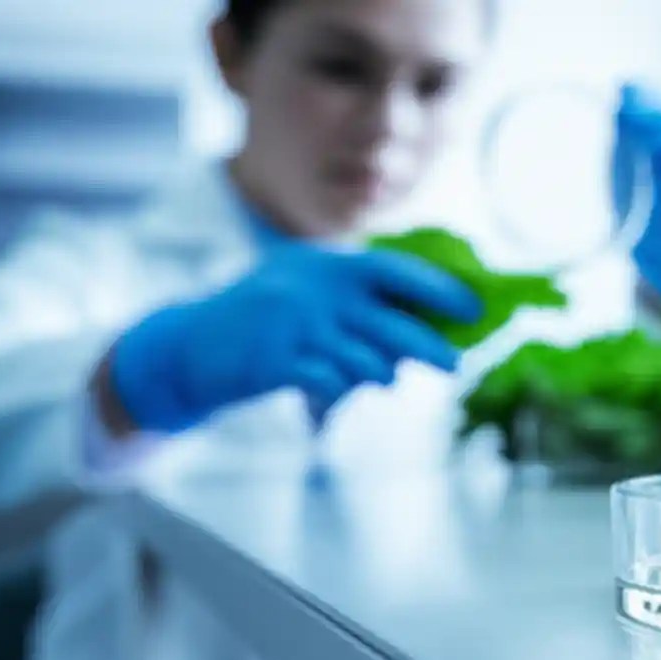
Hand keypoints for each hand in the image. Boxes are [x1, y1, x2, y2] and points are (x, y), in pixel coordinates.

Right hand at [106, 243, 480, 432]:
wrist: (187, 348)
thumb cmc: (259, 321)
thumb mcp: (305, 291)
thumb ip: (354, 303)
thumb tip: (421, 331)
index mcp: (324, 262)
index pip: (394, 270)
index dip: (439, 289)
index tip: (474, 308)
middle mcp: (313, 287)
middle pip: (391, 323)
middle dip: (429, 347)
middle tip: (455, 364)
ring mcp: (293, 324)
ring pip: (367, 360)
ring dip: (380, 374)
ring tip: (381, 378)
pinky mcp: (276, 361)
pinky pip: (332, 384)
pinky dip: (341, 392)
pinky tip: (338, 397)